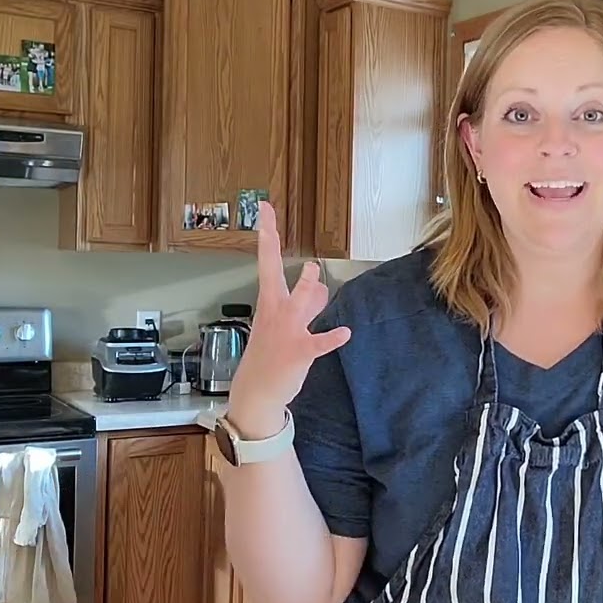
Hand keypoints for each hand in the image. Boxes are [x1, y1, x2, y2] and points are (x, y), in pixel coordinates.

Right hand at [227, 202, 350, 434]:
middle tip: (269, 225)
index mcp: (271, 302)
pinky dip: (332, 337)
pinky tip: (344, 332)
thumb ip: (307, 304)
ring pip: (297, 303)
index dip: (268, 234)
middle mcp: (276, 311)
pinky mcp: (300, 351)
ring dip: (306, 289)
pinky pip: (319, 342)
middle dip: (271, 250)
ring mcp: (286, 331)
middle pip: (273, 275)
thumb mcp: (286, 324)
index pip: (268, 262)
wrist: (258, 392)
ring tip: (314, 271)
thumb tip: (322, 286)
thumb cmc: (271, 355)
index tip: (265, 210)